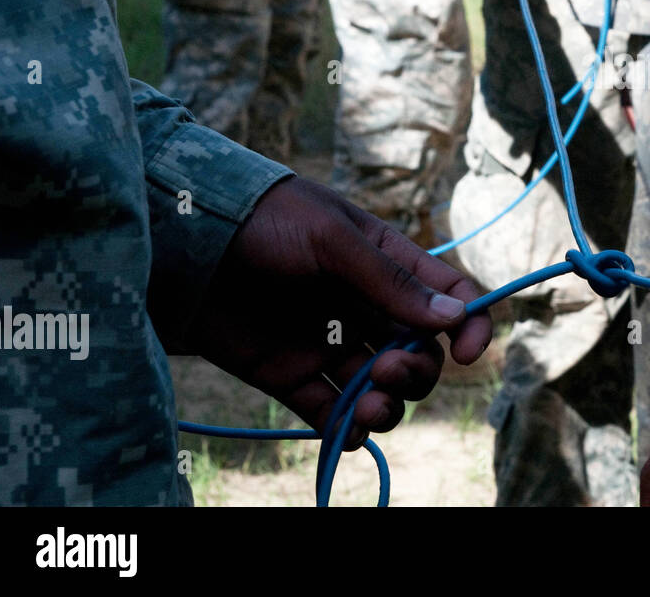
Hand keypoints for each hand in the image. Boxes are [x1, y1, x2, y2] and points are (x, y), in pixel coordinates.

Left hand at [183, 177, 492, 446]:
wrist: (178, 238)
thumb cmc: (261, 219)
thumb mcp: (330, 238)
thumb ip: (389, 281)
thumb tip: (455, 318)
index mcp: (385, 262)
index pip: (448, 296)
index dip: (471, 323)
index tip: (470, 352)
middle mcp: (364, 306)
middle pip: (419, 352)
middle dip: (418, 369)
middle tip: (388, 368)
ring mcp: (328, 342)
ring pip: (381, 388)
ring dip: (389, 404)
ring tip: (371, 406)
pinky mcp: (289, 375)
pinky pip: (331, 412)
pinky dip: (349, 428)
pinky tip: (352, 430)